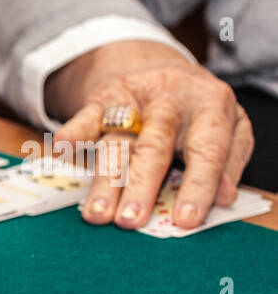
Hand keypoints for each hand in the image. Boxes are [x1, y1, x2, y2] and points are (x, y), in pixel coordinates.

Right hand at [46, 40, 253, 228]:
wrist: (164, 72)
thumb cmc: (198, 114)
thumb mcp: (230, 128)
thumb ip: (230, 161)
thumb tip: (224, 197)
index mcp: (211, 105)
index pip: (207, 149)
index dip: (197, 185)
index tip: (186, 219)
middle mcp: (171, 100)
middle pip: (154, 146)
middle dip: (140, 185)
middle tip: (130, 221)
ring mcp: (134, 99)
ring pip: (117, 141)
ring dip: (105, 179)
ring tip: (97, 213)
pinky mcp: (103, 98)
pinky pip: (86, 116)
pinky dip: (74, 131)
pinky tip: (63, 147)